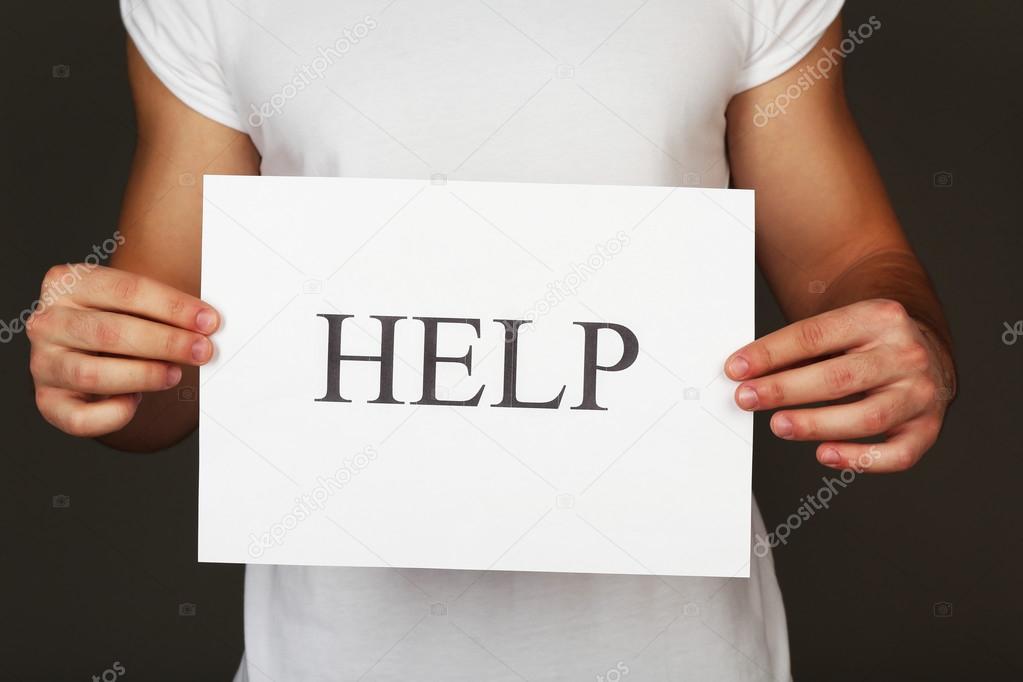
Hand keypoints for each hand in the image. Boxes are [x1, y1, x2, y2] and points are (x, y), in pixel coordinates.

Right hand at [27, 264, 219, 436]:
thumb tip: (209, 323)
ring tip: (174, 374)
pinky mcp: (49, 401)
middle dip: (165, 343)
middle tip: (203, 351)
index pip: (125, 290)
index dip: (172, 307)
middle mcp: (48, 321)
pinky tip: (135, 402)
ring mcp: (44, 362)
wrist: (96, 352)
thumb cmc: (124, 321)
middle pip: (109, 331)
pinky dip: (113, 414)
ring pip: (92, 374)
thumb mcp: (137, 303)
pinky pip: (79, 417)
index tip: (209, 321)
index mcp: (68, 282)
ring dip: (143, 376)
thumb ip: (166, 308)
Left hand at [725, 299, 953, 472]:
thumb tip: (748, 374)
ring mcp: (921, 392)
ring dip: (816, 425)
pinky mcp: (928, 427)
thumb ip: (800, 350)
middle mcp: (905, 353)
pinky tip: (824, 454)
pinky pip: (898, 454)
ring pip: (868, 417)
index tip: (737, 369)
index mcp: (878, 317)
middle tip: (747, 398)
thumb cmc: (867, 342)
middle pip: (839, 377)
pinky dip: (860, 460)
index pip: (815, 336)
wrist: (922, 347)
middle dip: (785, 390)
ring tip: (779, 425)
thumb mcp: (839, 328)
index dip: (771, 354)